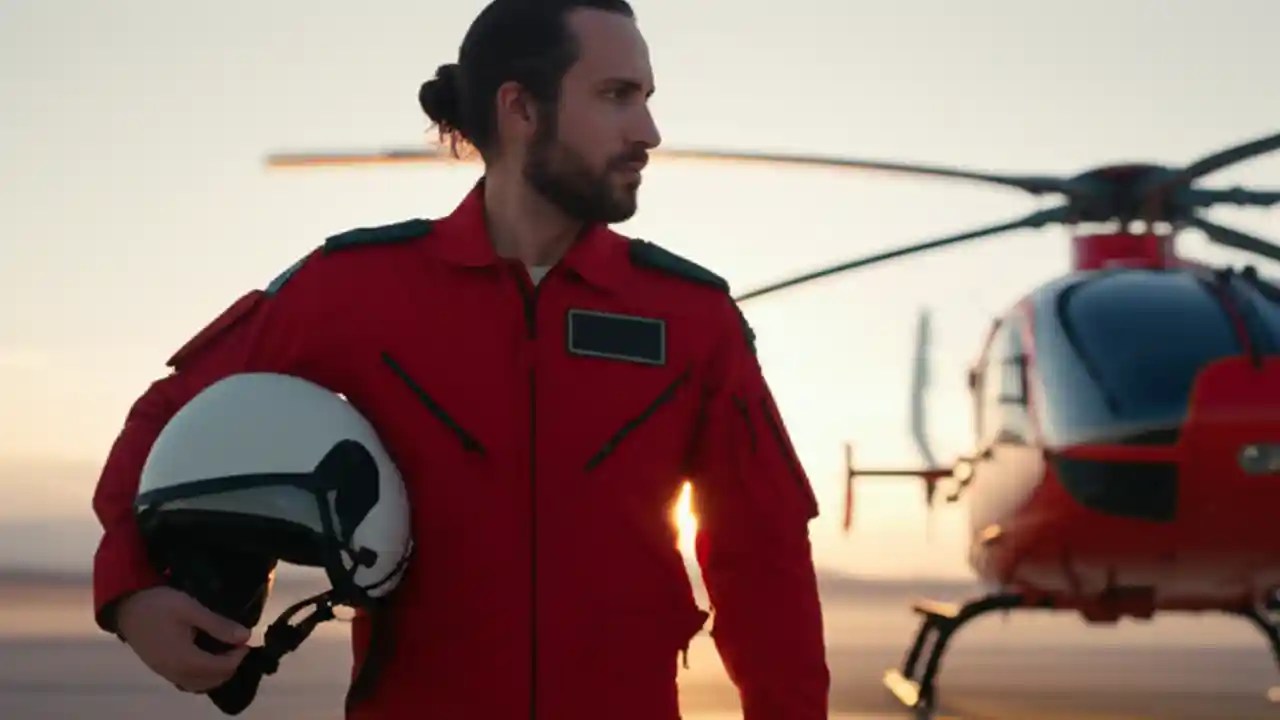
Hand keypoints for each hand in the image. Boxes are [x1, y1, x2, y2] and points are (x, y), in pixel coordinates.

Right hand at [116, 586, 251, 692]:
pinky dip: (201, 676)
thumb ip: (218, 625)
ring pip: (198, 685)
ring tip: (225, 652)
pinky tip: (206, 659)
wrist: (126, 607)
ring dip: (216, 673)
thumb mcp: (191, 608)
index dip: (238, 656)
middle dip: (230, 666)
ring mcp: (166, 673)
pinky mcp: (160, 669)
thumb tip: (245, 636)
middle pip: (211, 681)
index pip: (221, 668)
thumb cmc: (159, 605)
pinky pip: (186, 682)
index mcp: (184, 659)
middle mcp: (175, 672)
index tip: (245, 641)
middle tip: (238, 646)